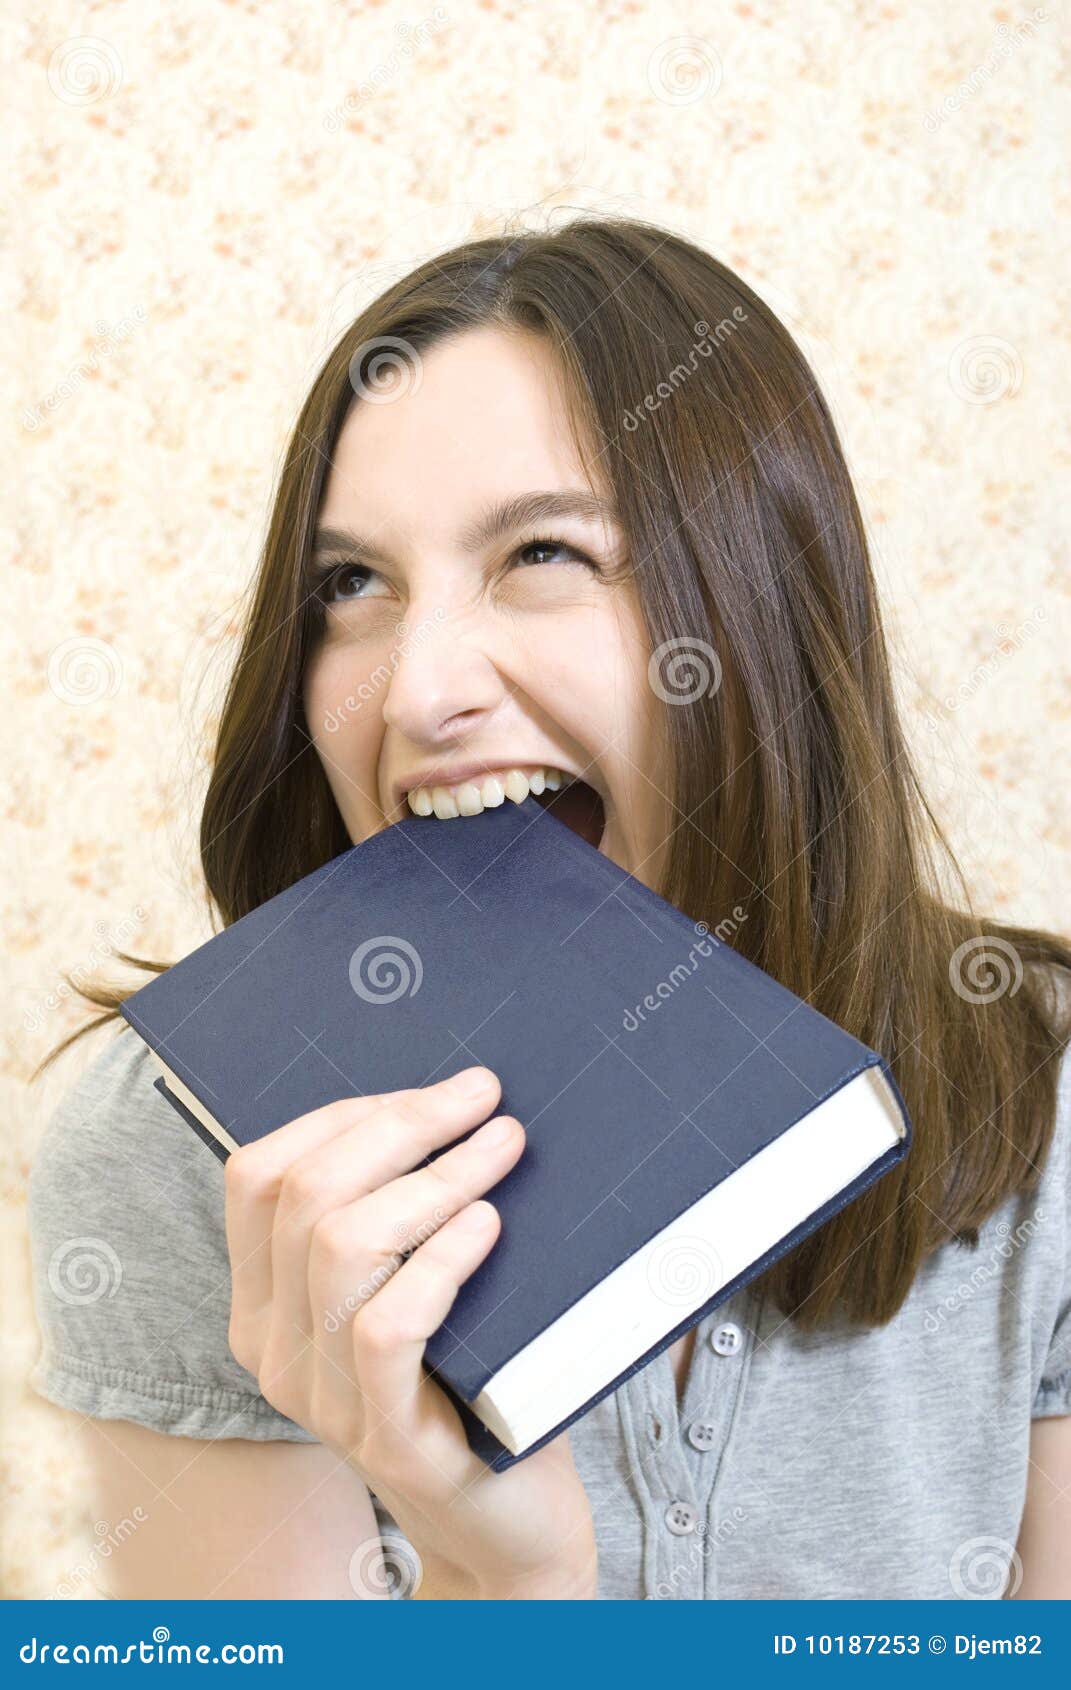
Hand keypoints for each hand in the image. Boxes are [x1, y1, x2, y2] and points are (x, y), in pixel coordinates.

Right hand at [224, 1066, 597, 1598]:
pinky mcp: (387, 1442)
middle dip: (401, 1126)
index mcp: (264, 1303)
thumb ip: (398, 1216)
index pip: (260, 1175)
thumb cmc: (473, 1379)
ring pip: (343, 1246)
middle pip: (305, 1195)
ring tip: (503, 1149)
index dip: (344, 1115)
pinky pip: (388, 1325)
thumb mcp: (416, 1287)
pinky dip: (441, 1259)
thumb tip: (449, 1098)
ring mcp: (321, 1401)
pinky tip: (490, 1226)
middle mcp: (272, 1350)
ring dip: (435, 1180)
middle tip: (485, 1099)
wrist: (508, 1525)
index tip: (435, 1091)